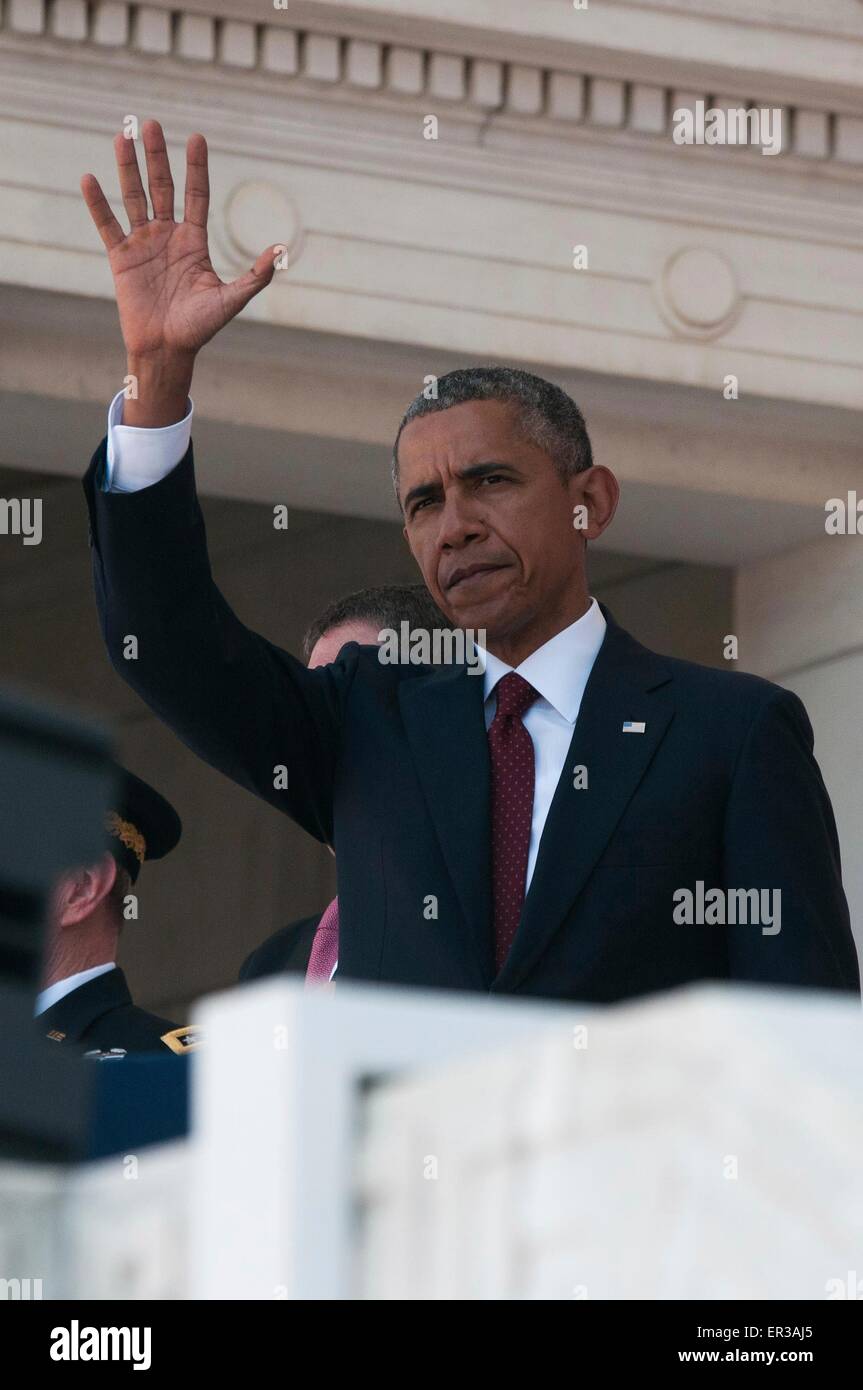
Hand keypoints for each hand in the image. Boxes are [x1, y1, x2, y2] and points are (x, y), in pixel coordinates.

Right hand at [81, 120, 280, 421]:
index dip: (196, 168)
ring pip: (134, 197)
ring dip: (127, 168)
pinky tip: (89, 178)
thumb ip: (254, 276)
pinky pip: (107, 225)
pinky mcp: (121, 258)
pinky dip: (97, 204)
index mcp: (194, 241)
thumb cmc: (200, 328)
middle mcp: (168, 236)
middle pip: (162, 187)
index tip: (197, 138)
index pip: (196, 195)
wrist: (167, 350)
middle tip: (152, 124)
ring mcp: (143, 244)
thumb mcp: (231, 300)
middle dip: (156, 157)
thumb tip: (280, 251)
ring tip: (122, 136)